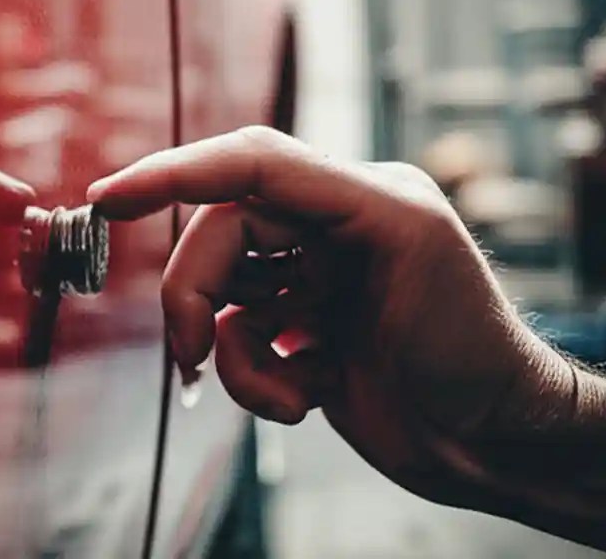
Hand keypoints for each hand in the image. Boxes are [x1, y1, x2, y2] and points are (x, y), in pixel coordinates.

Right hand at [88, 126, 572, 506]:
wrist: (496, 441)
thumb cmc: (476, 343)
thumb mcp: (411, 237)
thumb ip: (320, 197)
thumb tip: (230, 190)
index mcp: (358, 195)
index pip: (248, 164)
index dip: (174, 173)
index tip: (110, 198)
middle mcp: (329, 234)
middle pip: (220, 237)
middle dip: (194, 293)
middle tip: (187, 352)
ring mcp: (314, 289)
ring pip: (222, 300)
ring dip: (236, 355)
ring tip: (286, 394)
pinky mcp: (303, 340)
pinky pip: (240, 347)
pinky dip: (258, 382)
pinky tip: (306, 399)